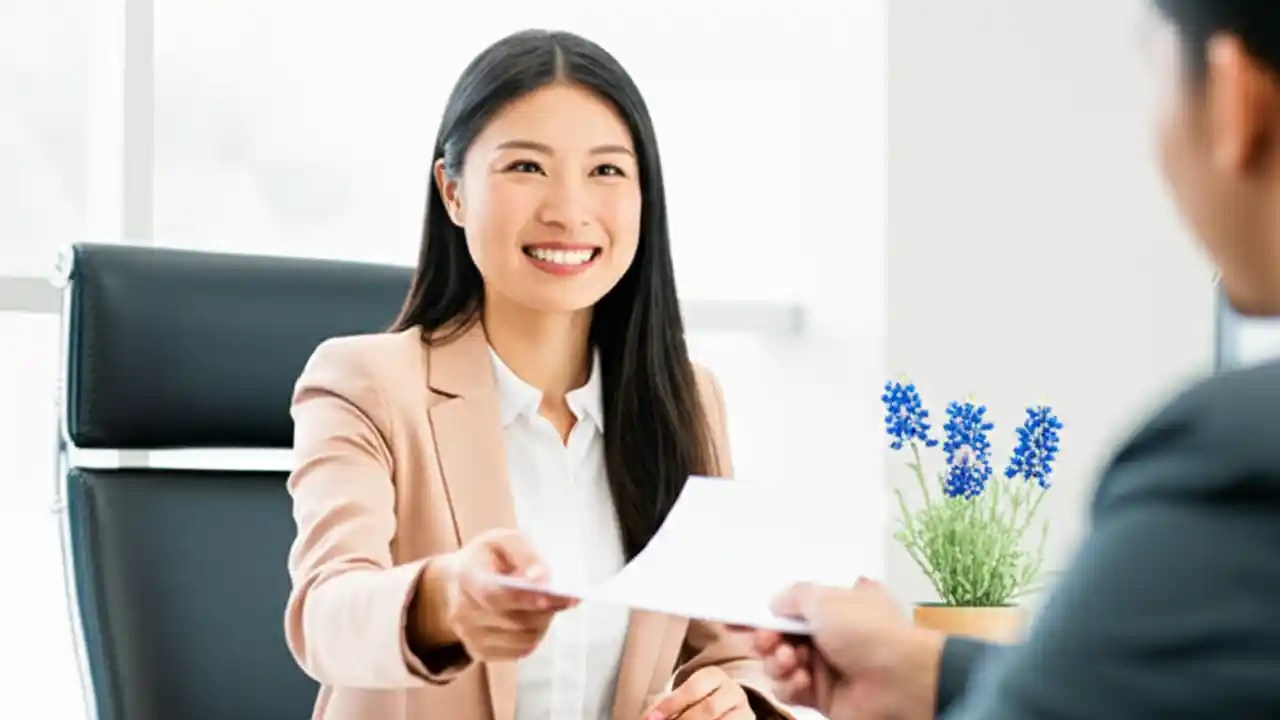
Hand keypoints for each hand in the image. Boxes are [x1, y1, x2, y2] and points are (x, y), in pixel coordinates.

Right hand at [423, 528, 576, 661]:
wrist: (459, 580)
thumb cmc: (488, 557)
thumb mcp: (503, 540)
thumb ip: (524, 553)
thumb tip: (543, 577)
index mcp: (466, 576)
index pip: (494, 595)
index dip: (524, 599)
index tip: (549, 596)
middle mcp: (462, 611)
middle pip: (512, 621)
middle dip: (544, 611)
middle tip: (565, 598)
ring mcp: (469, 635)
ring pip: (520, 639)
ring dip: (543, 624)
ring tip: (549, 606)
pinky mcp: (480, 652)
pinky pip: (519, 652)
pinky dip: (535, 636)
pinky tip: (536, 620)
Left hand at [642, 666, 753, 719]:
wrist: (728, 708)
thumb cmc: (698, 702)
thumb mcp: (683, 698)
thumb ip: (665, 706)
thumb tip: (647, 717)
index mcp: (714, 676)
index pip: (693, 687)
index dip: (671, 704)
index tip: (651, 718)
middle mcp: (733, 691)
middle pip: (709, 708)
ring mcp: (744, 711)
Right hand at [752, 578, 943, 719]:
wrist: (902, 682)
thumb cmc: (873, 633)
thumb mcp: (827, 598)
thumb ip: (795, 596)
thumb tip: (775, 600)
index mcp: (835, 604)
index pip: (791, 604)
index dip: (764, 609)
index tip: (737, 613)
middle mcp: (829, 634)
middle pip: (778, 635)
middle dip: (767, 637)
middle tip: (768, 640)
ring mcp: (824, 666)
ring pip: (778, 663)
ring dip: (777, 662)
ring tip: (791, 660)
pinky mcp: (821, 695)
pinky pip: (788, 689)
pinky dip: (789, 685)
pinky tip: (802, 680)